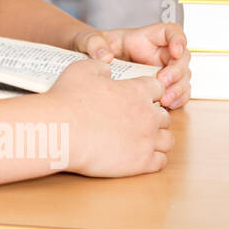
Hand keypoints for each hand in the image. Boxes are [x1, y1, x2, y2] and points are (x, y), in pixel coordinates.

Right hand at [47, 58, 173, 176]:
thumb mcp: (82, 69)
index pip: (157, 89)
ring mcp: (147, 140)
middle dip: (152, 117)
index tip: (135, 97)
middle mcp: (148, 115)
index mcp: (137, 91)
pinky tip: (139, 155)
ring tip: (140, 140)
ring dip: (156, 138)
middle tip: (135, 121)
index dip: (146, 93)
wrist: (61, 130)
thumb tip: (108, 69)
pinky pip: (161, 161)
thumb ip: (101, 66)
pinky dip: (153, 158)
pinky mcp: (142, 162)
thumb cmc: (68, 99)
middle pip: (164, 116)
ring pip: (168, 140)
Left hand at [72, 22, 191, 108]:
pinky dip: (177, 98)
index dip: (178, 39)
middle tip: (163, 81)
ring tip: (165, 99)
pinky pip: (178, 92)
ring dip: (178, 88)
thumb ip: (95, 44)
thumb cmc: (96, 46)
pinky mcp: (162, 85)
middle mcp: (160, 52)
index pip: (171, 32)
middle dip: (176, 71)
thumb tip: (105, 56)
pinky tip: (168, 105)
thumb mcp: (91, 40)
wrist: (91, 62)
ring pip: (183, 77)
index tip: (176, 49)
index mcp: (148, 37)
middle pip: (181, 58)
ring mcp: (163, 69)